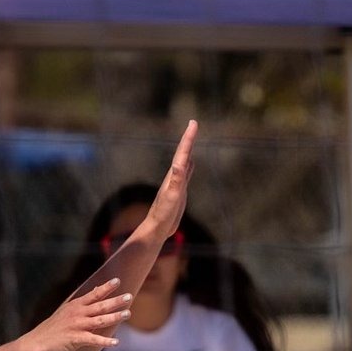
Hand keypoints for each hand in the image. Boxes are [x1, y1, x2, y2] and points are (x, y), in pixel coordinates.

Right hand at [23, 279, 133, 350]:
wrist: (38, 343)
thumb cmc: (54, 328)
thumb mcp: (66, 312)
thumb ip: (82, 303)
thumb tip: (96, 291)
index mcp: (75, 306)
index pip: (93, 294)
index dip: (106, 288)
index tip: (118, 280)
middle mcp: (77, 314)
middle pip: (100, 305)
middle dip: (116, 300)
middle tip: (129, 296)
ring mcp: (77, 326)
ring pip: (100, 320)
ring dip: (115, 317)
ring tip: (128, 314)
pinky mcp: (76, 339)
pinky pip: (94, 340)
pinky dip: (105, 341)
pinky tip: (116, 342)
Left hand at [138, 121, 196, 241]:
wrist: (157, 227)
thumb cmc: (163, 214)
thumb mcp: (171, 198)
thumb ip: (175, 181)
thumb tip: (179, 164)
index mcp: (174, 175)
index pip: (183, 152)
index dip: (189, 137)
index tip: (193, 122)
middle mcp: (174, 175)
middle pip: (183, 152)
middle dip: (189, 138)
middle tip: (193, 123)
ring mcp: (177, 182)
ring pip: (184, 160)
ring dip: (188, 149)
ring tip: (191, 138)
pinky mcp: (179, 190)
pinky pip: (186, 173)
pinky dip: (189, 165)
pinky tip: (190, 162)